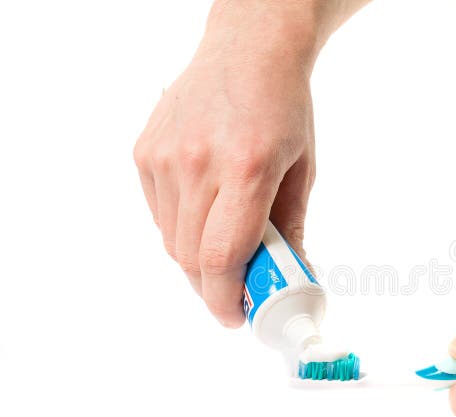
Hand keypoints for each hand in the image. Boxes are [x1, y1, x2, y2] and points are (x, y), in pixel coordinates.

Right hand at [134, 4, 317, 326]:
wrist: (248, 52)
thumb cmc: (283, 110)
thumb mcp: (302, 172)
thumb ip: (291, 230)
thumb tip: (287, 280)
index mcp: (248, 168)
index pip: (222, 256)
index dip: (226, 299)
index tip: (236, 317)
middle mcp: (200, 162)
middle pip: (192, 258)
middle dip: (214, 287)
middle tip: (235, 290)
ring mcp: (165, 156)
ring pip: (171, 241)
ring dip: (197, 259)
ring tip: (224, 245)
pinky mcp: (145, 152)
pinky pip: (159, 214)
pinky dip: (181, 228)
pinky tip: (205, 211)